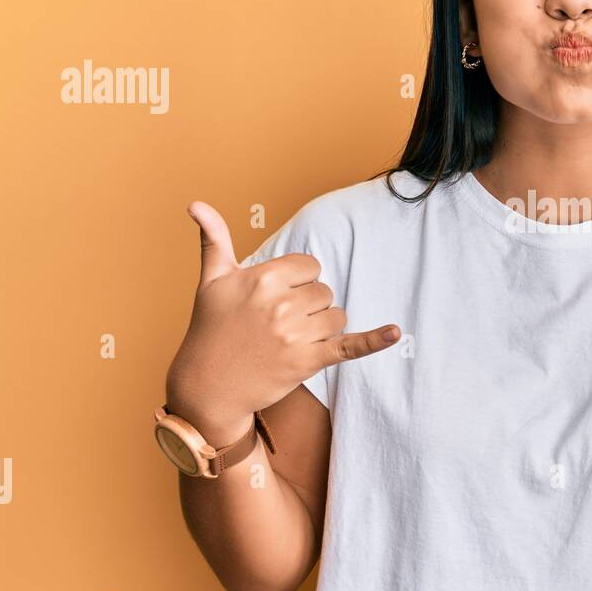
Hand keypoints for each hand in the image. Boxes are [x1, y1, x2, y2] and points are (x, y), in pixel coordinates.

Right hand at [166, 200, 400, 433]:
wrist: (206, 387)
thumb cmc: (210, 330)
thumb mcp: (211, 281)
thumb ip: (214, 239)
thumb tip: (196, 203)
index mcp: (263, 279)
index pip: (310, 267)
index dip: (298, 281)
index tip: (276, 297)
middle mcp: (281, 305)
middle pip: (324, 292)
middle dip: (308, 306)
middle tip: (277, 324)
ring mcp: (296, 336)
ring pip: (336, 316)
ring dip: (321, 328)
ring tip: (289, 340)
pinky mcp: (308, 363)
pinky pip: (349, 347)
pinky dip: (374, 341)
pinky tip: (395, 332)